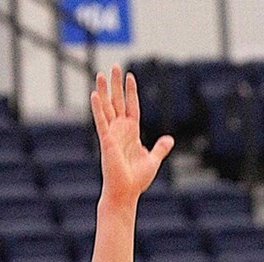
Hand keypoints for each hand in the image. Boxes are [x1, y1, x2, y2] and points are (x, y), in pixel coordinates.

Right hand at [90, 65, 173, 202]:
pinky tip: (94, 95)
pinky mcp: (106, 141)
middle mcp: (120, 130)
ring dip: (104, 91)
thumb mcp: (153, 160)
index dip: (130, 92)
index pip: (130, 106)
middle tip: (115, 66)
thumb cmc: (137, 179)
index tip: (130, 76)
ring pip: (106, 107)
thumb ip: (160, 148)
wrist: (126, 192)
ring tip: (101, 73)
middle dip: (116, 85)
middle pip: (117, 102)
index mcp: (131, 133)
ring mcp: (111, 134)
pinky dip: (97, 108)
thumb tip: (169, 138)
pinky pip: (101, 121)